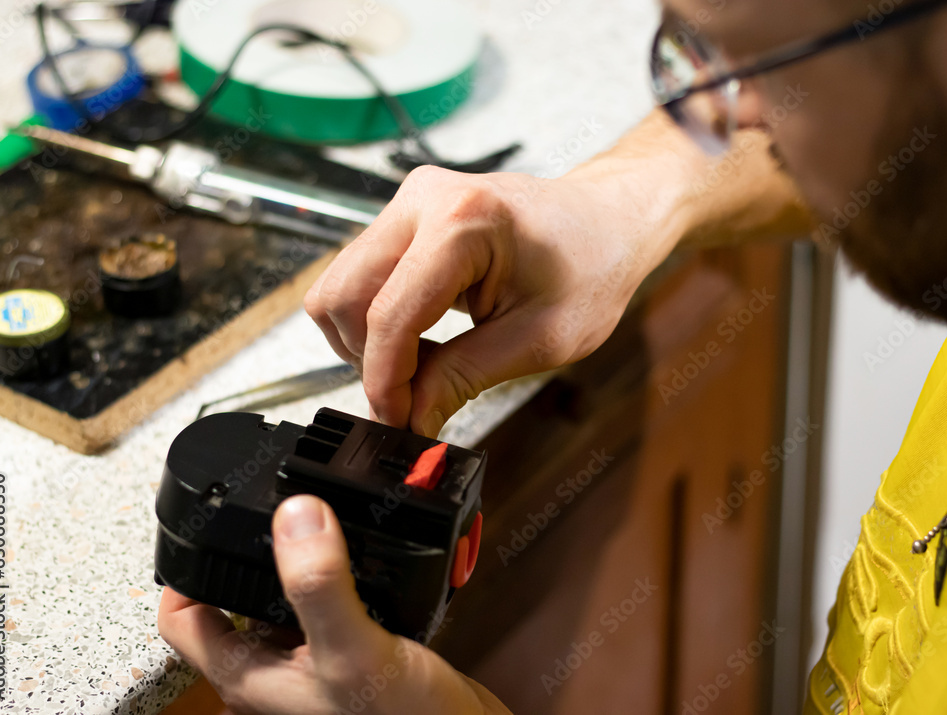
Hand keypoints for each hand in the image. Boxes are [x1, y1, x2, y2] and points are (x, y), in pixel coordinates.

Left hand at [158, 495, 509, 714]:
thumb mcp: (351, 650)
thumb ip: (319, 584)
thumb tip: (296, 516)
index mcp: (251, 678)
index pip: (183, 620)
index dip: (183, 573)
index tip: (207, 529)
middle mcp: (276, 673)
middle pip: (237, 603)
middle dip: (255, 556)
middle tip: (276, 516)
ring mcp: (315, 666)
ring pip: (288, 602)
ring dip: (303, 566)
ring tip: (322, 527)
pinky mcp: (354, 658)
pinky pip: (333, 609)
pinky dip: (344, 579)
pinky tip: (368, 562)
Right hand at [305, 164, 678, 436]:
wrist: (606, 220)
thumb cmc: (592, 267)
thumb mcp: (541, 339)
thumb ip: (464, 378)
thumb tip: (411, 420)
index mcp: (464, 221)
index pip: (390, 316)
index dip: (385, 382)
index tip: (396, 423)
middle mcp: (424, 200)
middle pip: (344, 297)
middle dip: (368, 360)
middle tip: (411, 397)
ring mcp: (408, 203)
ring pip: (340, 288)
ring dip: (366, 341)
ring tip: (422, 365)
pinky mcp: (403, 217)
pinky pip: (359, 277)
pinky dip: (376, 320)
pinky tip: (421, 338)